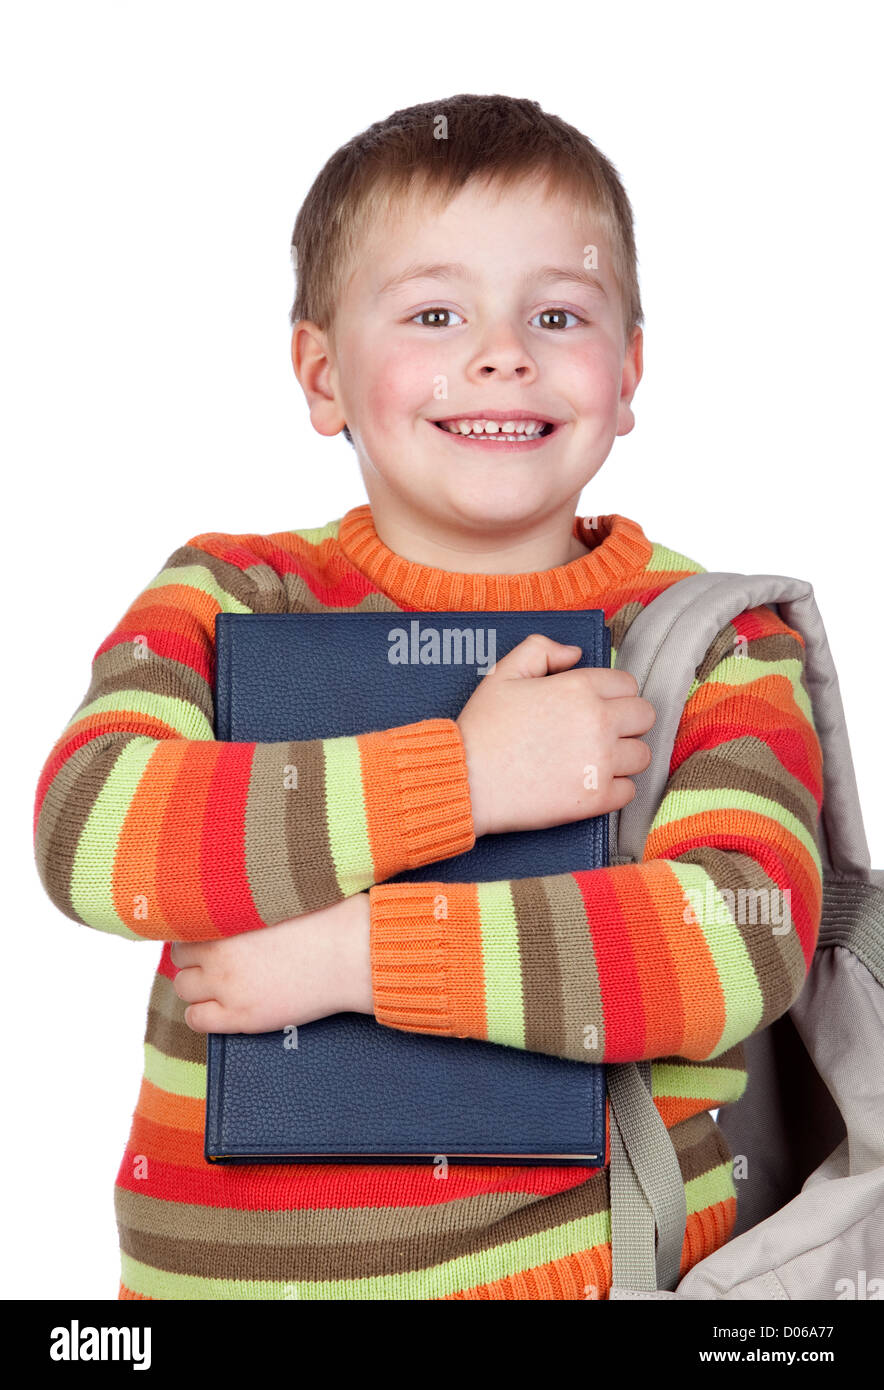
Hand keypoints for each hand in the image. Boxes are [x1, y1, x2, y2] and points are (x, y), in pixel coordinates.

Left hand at [170, 892, 373, 1033]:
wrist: (353, 954)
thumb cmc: (330, 916)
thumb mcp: (285, 890)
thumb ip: (253, 890)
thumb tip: (243, 879)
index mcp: (227, 915)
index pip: (185, 921)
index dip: (197, 927)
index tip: (208, 932)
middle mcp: (219, 951)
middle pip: (179, 955)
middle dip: (195, 954)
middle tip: (216, 956)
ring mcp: (228, 986)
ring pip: (183, 987)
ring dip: (196, 983)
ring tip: (218, 980)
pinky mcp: (241, 1015)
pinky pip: (196, 1019)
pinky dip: (201, 1013)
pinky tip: (218, 1006)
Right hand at [456, 634, 654, 836]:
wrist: (467, 780)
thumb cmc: (482, 728)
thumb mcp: (503, 673)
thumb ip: (540, 649)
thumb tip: (574, 653)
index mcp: (579, 688)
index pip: (628, 684)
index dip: (613, 694)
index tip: (597, 706)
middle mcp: (598, 722)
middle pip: (645, 717)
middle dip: (627, 722)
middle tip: (602, 731)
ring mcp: (601, 762)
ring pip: (643, 755)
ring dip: (625, 756)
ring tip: (596, 759)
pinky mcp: (596, 798)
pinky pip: (629, 792)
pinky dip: (614, 789)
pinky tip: (590, 783)